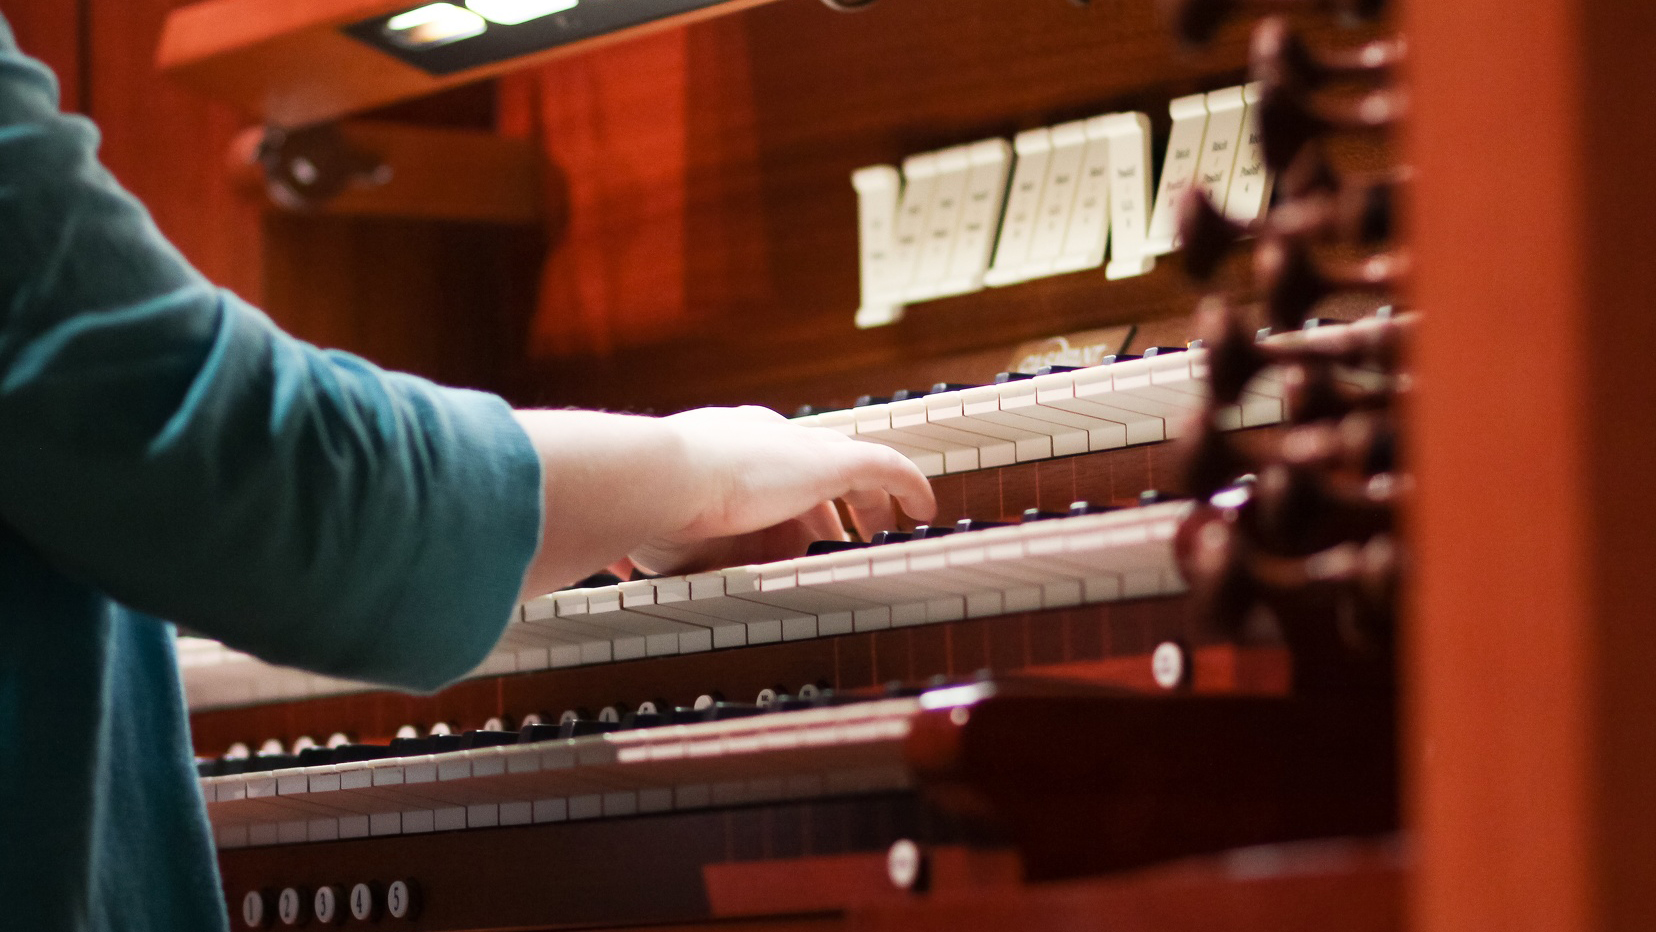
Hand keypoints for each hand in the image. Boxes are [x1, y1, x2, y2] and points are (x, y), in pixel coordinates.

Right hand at [511, 407, 935, 598]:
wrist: (655, 477)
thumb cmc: (640, 507)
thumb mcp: (645, 529)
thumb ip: (641, 541)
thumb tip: (608, 567)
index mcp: (715, 446)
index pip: (761, 473)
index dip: (780, 507)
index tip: (788, 534)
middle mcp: (757, 437)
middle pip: (809, 473)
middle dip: (828, 509)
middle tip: (845, 538)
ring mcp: (793, 446)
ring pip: (850, 473)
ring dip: (869, 506)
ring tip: (885, 534)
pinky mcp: (827, 460)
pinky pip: (886, 467)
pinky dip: (908, 486)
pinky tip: (924, 510)